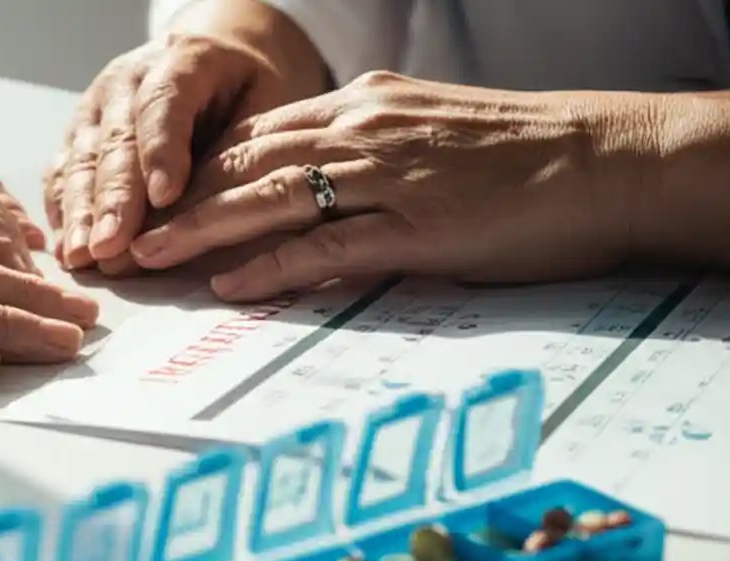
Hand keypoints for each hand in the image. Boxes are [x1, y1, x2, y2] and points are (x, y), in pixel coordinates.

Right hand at [44, 0, 322, 272]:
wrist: (219, 53)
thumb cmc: (248, 88)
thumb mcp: (267, 105)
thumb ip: (243, 152)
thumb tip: (224, 217)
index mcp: (185, 59)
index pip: (165, 103)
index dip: (162, 150)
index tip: (164, 197)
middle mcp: (128, 79)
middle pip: (115, 139)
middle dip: (112, 197)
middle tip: (111, 244)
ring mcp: (97, 106)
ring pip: (81, 159)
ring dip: (80, 211)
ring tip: (81, 256)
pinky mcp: (80, 133)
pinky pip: (63, 172)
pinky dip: (64, 211)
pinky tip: (68, 248)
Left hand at [131, 72, 653, 301]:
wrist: (605, 159)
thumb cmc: (521, 153)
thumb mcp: (428, 133)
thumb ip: (367, 153)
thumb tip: (318, 187)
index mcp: (363, 108)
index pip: (257, 137)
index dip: (197, 172)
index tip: (152, 202)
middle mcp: (363, 133)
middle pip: (245, 164)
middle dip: (177, 201)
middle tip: (124, 234)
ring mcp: (388, 178)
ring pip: (271, 199)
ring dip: (202, 230)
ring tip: (150, 257)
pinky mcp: (418, 227)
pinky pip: (327, 247)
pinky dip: (273, 265)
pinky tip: (229, 283)